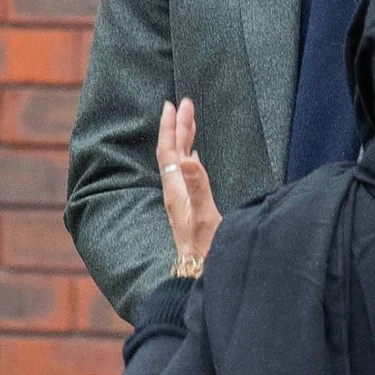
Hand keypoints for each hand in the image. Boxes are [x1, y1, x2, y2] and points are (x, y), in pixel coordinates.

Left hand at [158, 97, 220, 270]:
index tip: (173, 104)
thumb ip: (198, 185)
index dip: (171, 127)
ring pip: (179, 161)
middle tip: (184, 104)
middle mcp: (175, 191)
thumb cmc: (205, 246)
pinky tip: (193, 157)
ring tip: (188, 121)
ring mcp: (181, 198)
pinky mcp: (189, 205)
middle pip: (172, 151)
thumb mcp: (204, 214)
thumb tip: (189, 156)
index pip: (169, 150)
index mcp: (176, 189)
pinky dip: (189, 157)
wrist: (200, 271)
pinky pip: (186, 173)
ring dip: (183, 139)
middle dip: (178, 126)